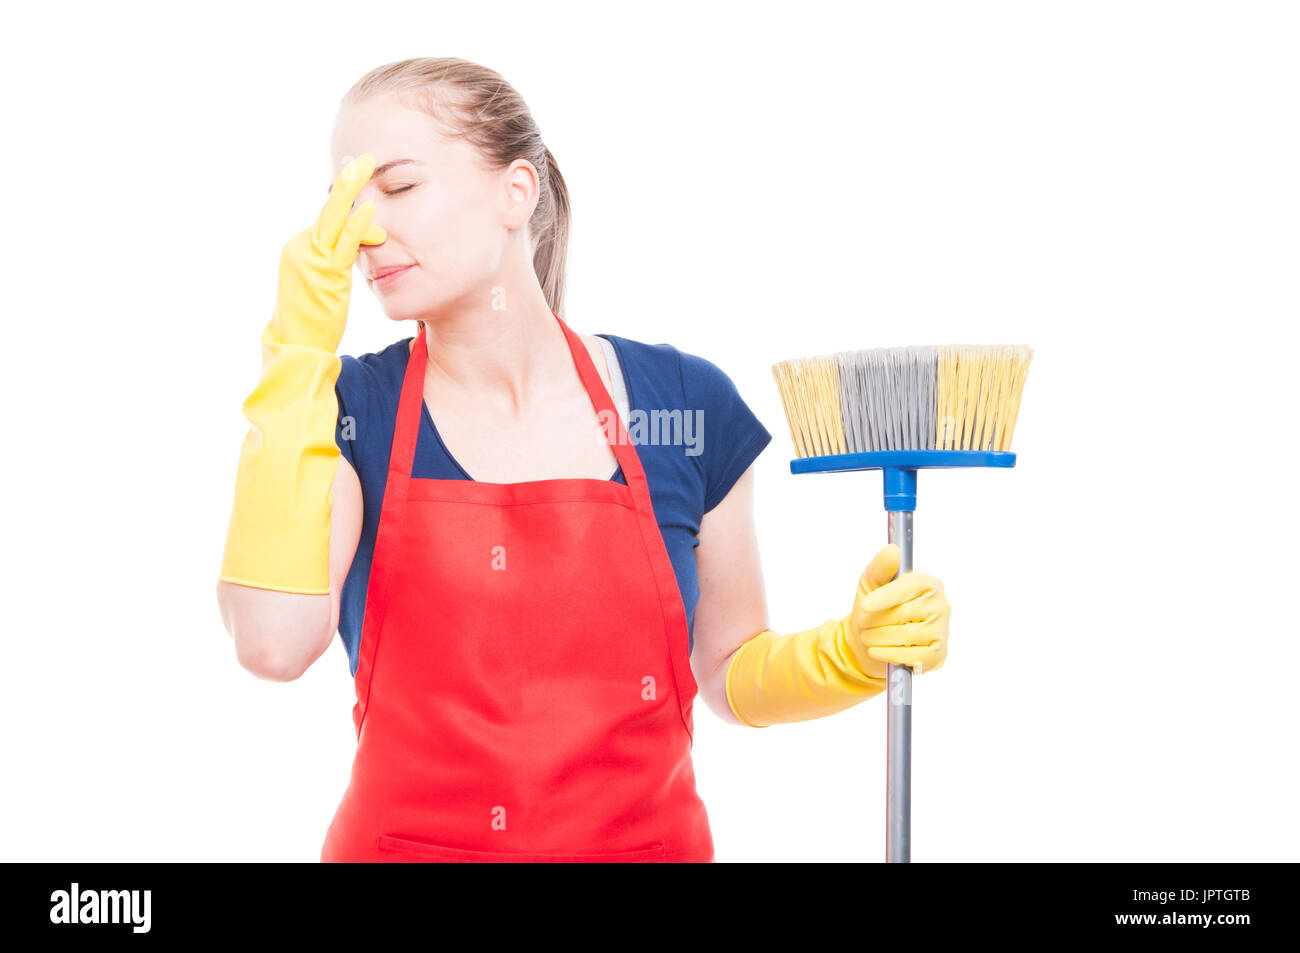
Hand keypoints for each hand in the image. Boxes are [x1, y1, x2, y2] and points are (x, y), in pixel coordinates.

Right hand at [266, 153, 387, 352]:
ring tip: (365, 167)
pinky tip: (370, 210)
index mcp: (300, 248)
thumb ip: (337, 261)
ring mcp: (310, 258)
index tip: (358, 173)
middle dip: (346, 182)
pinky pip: (344, 244)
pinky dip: (357, 226)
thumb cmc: (312, 319)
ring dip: (351, 192)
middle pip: (329, 209)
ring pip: (334, 219)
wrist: (296, 344)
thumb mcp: (324, 284)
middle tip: (362, 158)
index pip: (328, 219)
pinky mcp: (324, 274)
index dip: (346, 198)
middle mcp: (301, 247)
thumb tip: (359, 247)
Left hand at [846, 544, 949, 676]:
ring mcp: (942, 631)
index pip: (909, 587)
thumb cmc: (875, 607)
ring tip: (867, 636)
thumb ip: (880, 567)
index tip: (864, 605)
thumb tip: (893, 551)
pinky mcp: (938, 654)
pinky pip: (913, 657)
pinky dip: (889, 655)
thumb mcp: (871, 583)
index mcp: (928, 583)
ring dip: (879, 638)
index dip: (885, 597)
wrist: (872, 639)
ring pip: (907, 636)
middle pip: (904, 614)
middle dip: (876, 621)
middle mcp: (941, 605)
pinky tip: (877, 651)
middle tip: (862, 623)